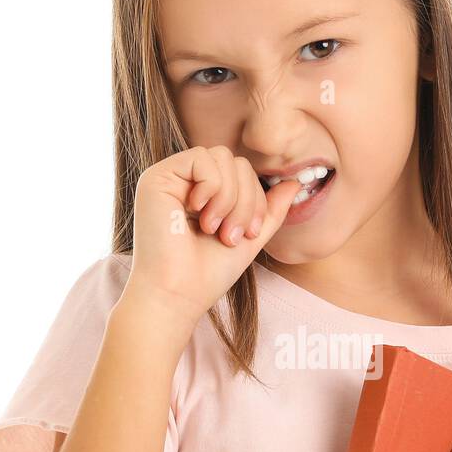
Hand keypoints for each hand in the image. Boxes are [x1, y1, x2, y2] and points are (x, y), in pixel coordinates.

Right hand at [120, 145, 303, 331]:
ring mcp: (169, 177)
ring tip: (214, 229)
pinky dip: (212, 188)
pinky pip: (201, 158)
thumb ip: (269, 210)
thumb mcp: (249, 237)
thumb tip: (294, 183)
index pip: (242, 172)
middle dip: (245, 200)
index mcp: (204, 193)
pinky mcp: (156, 177)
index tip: (249, 235)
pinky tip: (198, 215)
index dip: (256, 199)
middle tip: (231, 236)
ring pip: (222, 157)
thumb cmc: (208, 274)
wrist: (177, 295)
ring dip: (229, 198)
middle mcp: (184, 181)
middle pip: (235, 162)